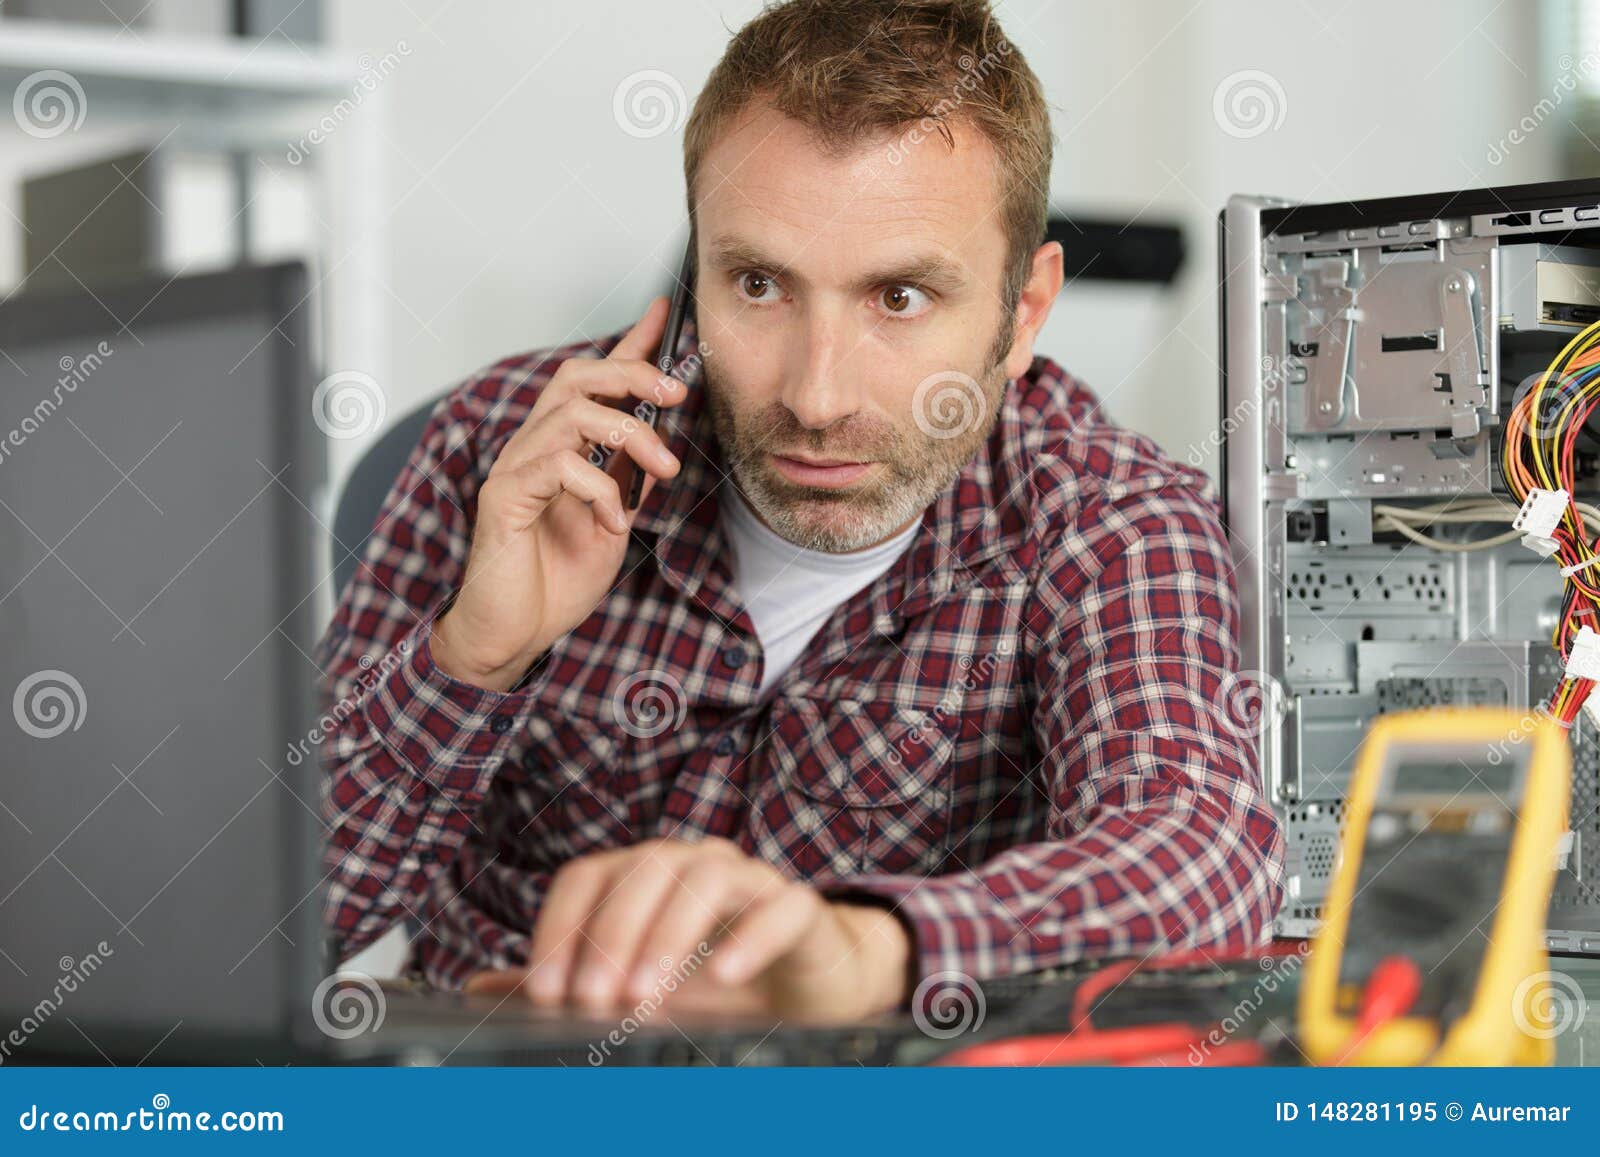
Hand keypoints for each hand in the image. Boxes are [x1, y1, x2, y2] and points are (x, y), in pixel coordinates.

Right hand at [430, 296, 686, 689]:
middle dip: (632, 373)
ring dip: (629, 433)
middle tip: (677, 393)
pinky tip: (613, 519)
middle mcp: (532, 449)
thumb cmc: (554, 581)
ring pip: (570, 413)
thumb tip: (661, 446)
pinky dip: (598, 487)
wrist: (512, 634)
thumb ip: (630, 482)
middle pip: (577, 377)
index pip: (593, 382)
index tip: (666, 313)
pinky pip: (557, 467)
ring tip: (664, 468)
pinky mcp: (503, 498)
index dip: (629, 344)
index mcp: (560, 450)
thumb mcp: (612, 523)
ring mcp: (514, 470)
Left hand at [462, 838, 914, 1021]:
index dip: (559, 928)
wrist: (805, 983)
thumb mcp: (631, 986)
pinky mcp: (800, 907)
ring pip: (706, 878)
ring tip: (644, 993)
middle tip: (593, 1000)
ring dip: (669, 934)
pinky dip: (751, 938)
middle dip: (610, 937)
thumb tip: (477, 987)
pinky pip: (778, 907)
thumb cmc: (712, 978)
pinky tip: (724, 976)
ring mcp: (750, 877)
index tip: (545, 990)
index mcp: (642, 873)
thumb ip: (565, 981)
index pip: (586, 877)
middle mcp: (691, 862)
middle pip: (643, 871)